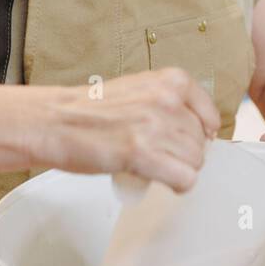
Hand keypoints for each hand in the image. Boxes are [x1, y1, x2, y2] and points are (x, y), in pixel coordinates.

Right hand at [50, 68, 219, 191]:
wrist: (55, 121)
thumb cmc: (91, 108)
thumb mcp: (139, 89)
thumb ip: (169, 101)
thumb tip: (198, 128)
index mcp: (170, 80)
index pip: (209, 114)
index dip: (201, 133)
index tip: (189, 140)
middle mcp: (167, 100)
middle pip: (201, 142)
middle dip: (185, 154)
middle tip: (162, 156)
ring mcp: (156, 127)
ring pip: (195, 162)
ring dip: (180, 170)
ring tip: (158, 167)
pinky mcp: (143, 155)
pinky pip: (184, 179)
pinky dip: (177, 185)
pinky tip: (163, 181)